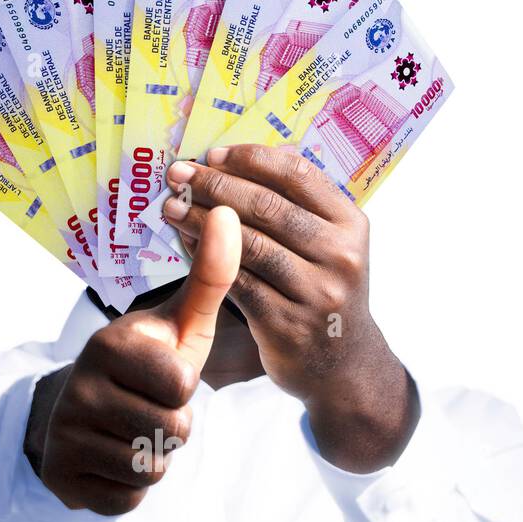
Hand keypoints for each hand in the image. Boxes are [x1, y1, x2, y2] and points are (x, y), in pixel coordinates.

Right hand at [26, 205, 241, 514]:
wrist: (75, 417)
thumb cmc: (143, 367)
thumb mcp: (177, 325)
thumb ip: (209, 276)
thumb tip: (226, 213)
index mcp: (110, 345)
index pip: (181, 385)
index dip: (182, 387)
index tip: (161, 375)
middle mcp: (81, 388)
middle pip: (171, 432)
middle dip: (173, 428)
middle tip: (148, 409)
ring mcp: (67, 436)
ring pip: (151, 468)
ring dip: (154, 458)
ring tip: (132, 433)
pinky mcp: (65, 480)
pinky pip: (128, 498)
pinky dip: (130, 486)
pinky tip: (112, 460)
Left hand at [163, 144, 417, 472]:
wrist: (342, 366)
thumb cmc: (323, 292)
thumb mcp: (331, 245)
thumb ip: (299, 204)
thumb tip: (252, 155)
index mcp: (351, 224)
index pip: (297, 175)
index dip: (249, 159)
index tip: (210, 156)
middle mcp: (340, 256)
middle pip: (268, 206)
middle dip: (215, 185)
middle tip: (177, 175)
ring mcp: (316, 293)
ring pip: (249, 245)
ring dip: (202, 221)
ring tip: (171, 207)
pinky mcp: (286, 325)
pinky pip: (237, 283)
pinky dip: (206, 260)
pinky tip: (184, 244)